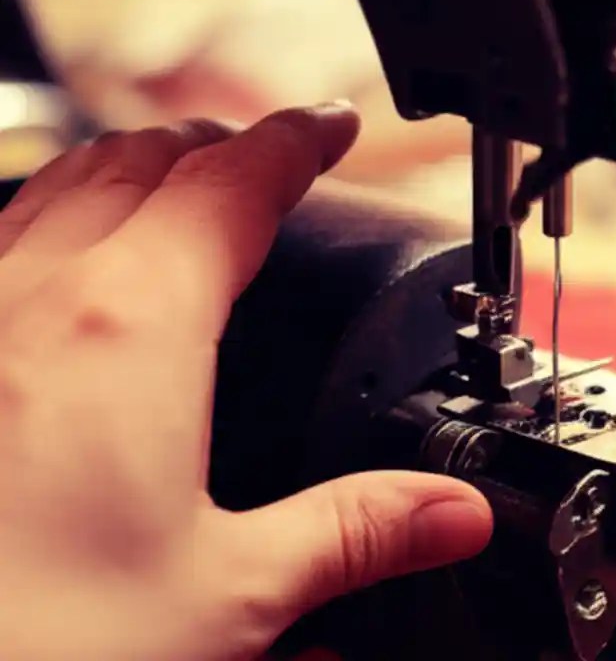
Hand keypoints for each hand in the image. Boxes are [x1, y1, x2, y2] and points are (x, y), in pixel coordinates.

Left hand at [0, 104, 492, 660]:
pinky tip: (63, 272)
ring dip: (133, 166)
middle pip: (142, 158)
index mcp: (131, 326)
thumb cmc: (34, 645)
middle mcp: (32, 294)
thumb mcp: (227, 594)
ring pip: (57, 185)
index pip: (236, 182)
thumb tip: (455, 511)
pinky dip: (54, 220)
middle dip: (219, 142)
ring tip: (179, 183)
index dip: (300, 141)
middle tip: (272, 156)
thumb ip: (356, 533)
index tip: (337, 125)